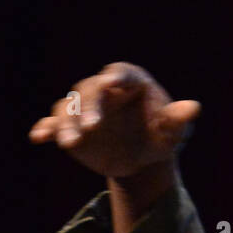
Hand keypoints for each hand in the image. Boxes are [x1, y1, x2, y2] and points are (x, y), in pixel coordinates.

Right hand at [28, 62, 200, 179]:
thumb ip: (178, 119)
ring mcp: (84, 108)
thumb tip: (193, 108)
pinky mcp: (70, 126)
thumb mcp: (172, 132)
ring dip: (66, 122)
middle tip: (92, 127)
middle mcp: (103, 90)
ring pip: (67, 107)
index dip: (115, 76)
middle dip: (88, 106)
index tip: (110, 82)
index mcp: (130, 82)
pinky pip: (53, 123)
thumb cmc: (160, 137)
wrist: (141, 159)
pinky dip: (46, 128)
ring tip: (69, 142)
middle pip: (89, 90)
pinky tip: (39, 137)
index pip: (120, 72)